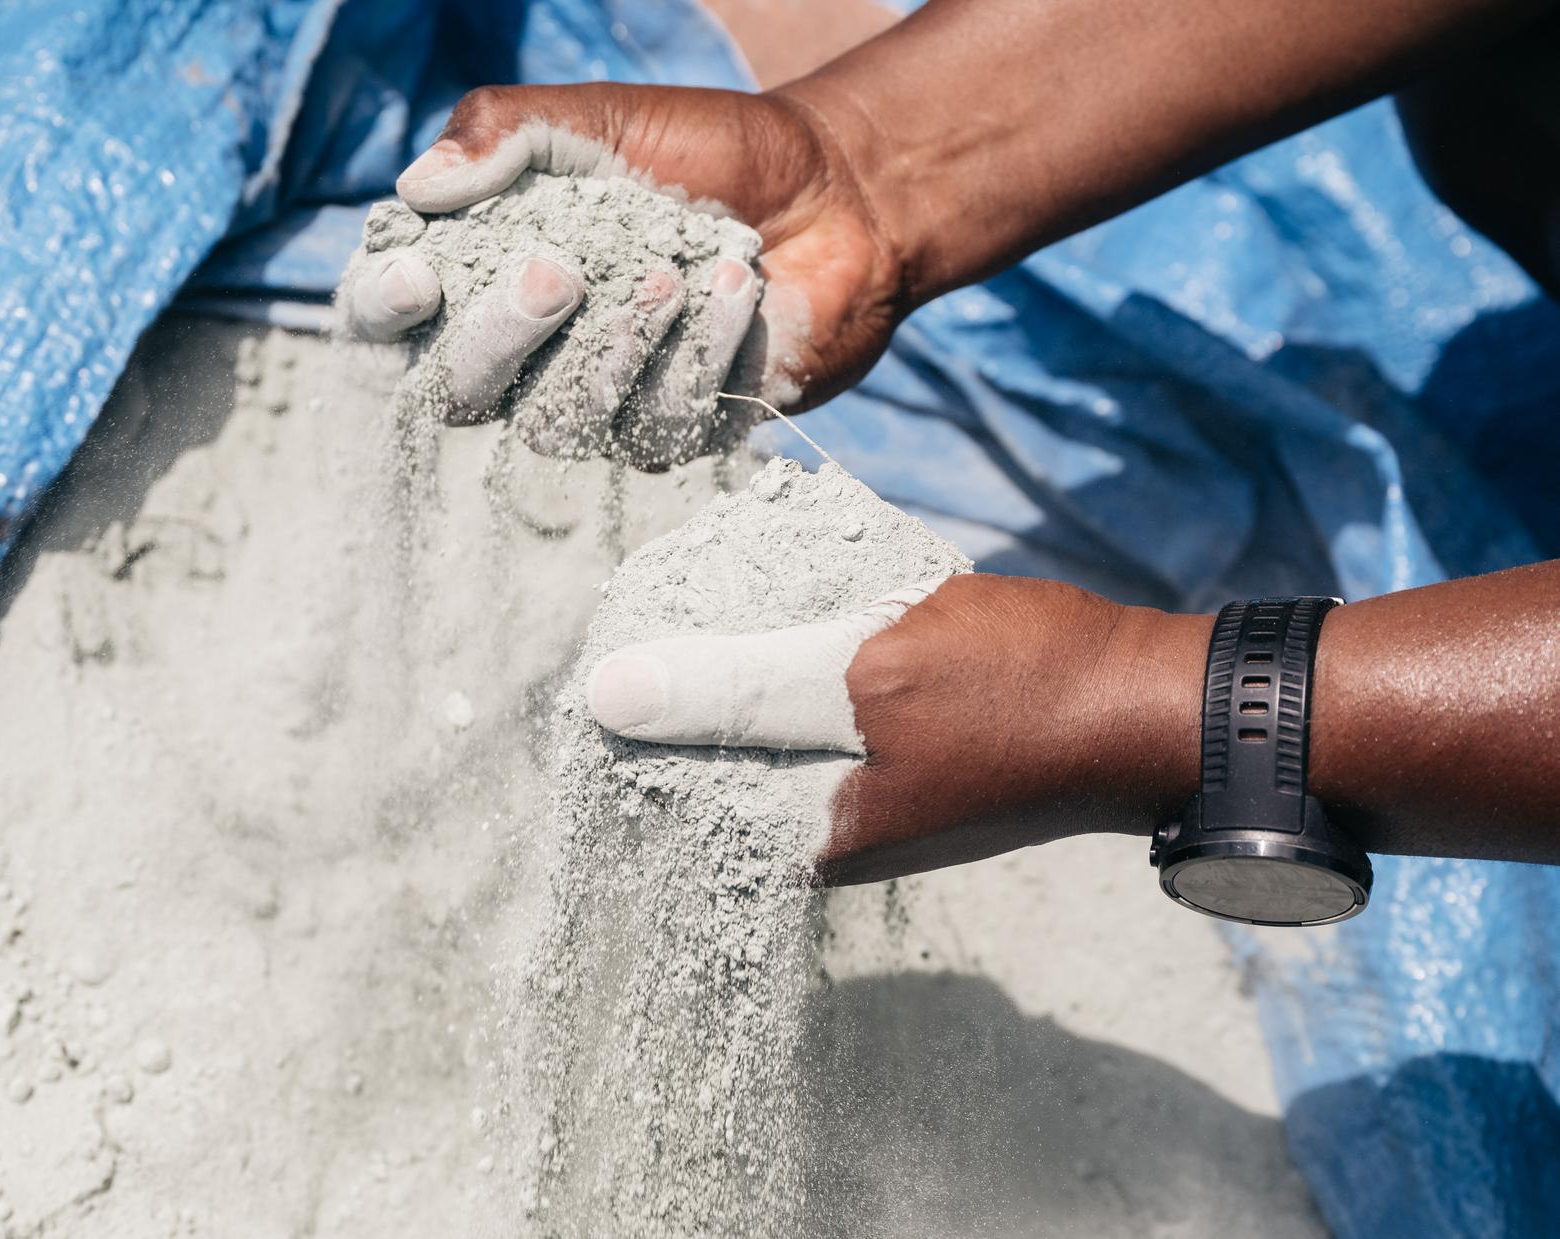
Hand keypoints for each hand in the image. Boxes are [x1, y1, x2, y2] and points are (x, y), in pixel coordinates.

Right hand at [343, 83, 910, 467]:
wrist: (834, 194)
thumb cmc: (704, 152)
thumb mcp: (600, 118)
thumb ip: (505, 133)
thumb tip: (419, 187)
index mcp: (482, 274)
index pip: (390, 319)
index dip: (385, 310)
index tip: (417, 278)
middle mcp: (523, 356)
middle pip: (461, 390)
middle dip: (502, 335)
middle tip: (555, 273)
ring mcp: (595, 407)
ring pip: (558, 422)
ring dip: (613, 345)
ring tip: (671, 267)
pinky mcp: (671, 437)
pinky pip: (657, 424)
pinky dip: (697, 348)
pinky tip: (733, 280)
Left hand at [587, 574, 1208, 883]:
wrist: (1149, 698)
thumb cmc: (1011, 691)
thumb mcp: (857, 678)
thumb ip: (732, 690)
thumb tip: (607, 694)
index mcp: (803, 841)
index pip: (669, 798)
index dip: (622, 728)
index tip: (590, 652)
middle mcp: (827, 832)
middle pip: (710, 759)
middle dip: (674, 687)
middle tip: (640, 603)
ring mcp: (868, 791)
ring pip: (764, 724)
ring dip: (735, 662)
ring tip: (694, 590)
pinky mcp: (901, 748)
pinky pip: (817, 705)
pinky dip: (793, 655)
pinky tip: (778, 599)